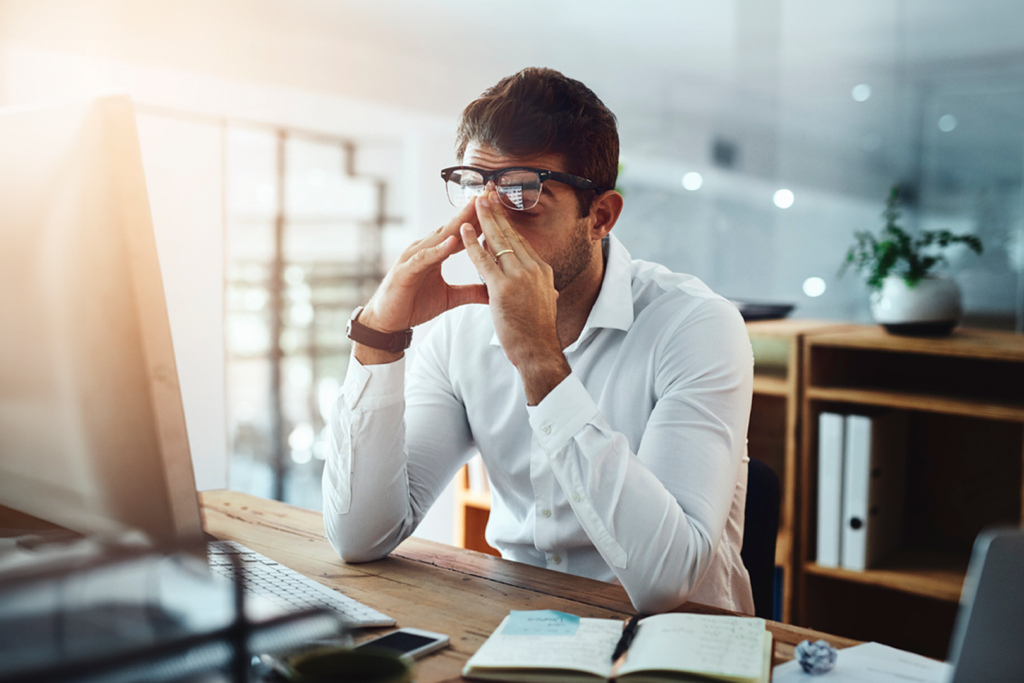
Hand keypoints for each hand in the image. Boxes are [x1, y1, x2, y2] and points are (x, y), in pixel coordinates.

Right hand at [357, 199, 487, 362]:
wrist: (387, 322)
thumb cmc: (414, 305)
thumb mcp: (450, 298)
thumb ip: (471, 291)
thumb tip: (492, 291)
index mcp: (436, 252)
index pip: (462, 232)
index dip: (480, 218)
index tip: (498, 204)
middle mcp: (426, 249)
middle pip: (452, 227)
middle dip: (471, 210)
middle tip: (488, 192)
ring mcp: (414, 257)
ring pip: (439, 237)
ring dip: (457, 223)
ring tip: (474, 209)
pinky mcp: (405, 271)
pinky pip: (424, 258)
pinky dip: (438, 250)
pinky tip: (451, 242)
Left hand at [460, 189, 570, 404]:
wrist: (539, 352)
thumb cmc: (537, 334)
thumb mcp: (543, 303)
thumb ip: (540, 290)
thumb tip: (544, 287)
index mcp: (542, 271)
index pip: (522, 241)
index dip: (508, 223)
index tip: (499, 207)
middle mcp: (533, 269)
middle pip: (511, 234)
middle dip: (497, 212)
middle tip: (486, 192)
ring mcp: (519, 277)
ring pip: (498, 241)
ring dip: (484, 219)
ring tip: (474, 202)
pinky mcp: (503, 288)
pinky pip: (484, 260)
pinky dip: (472, 243)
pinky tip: (463, 230)